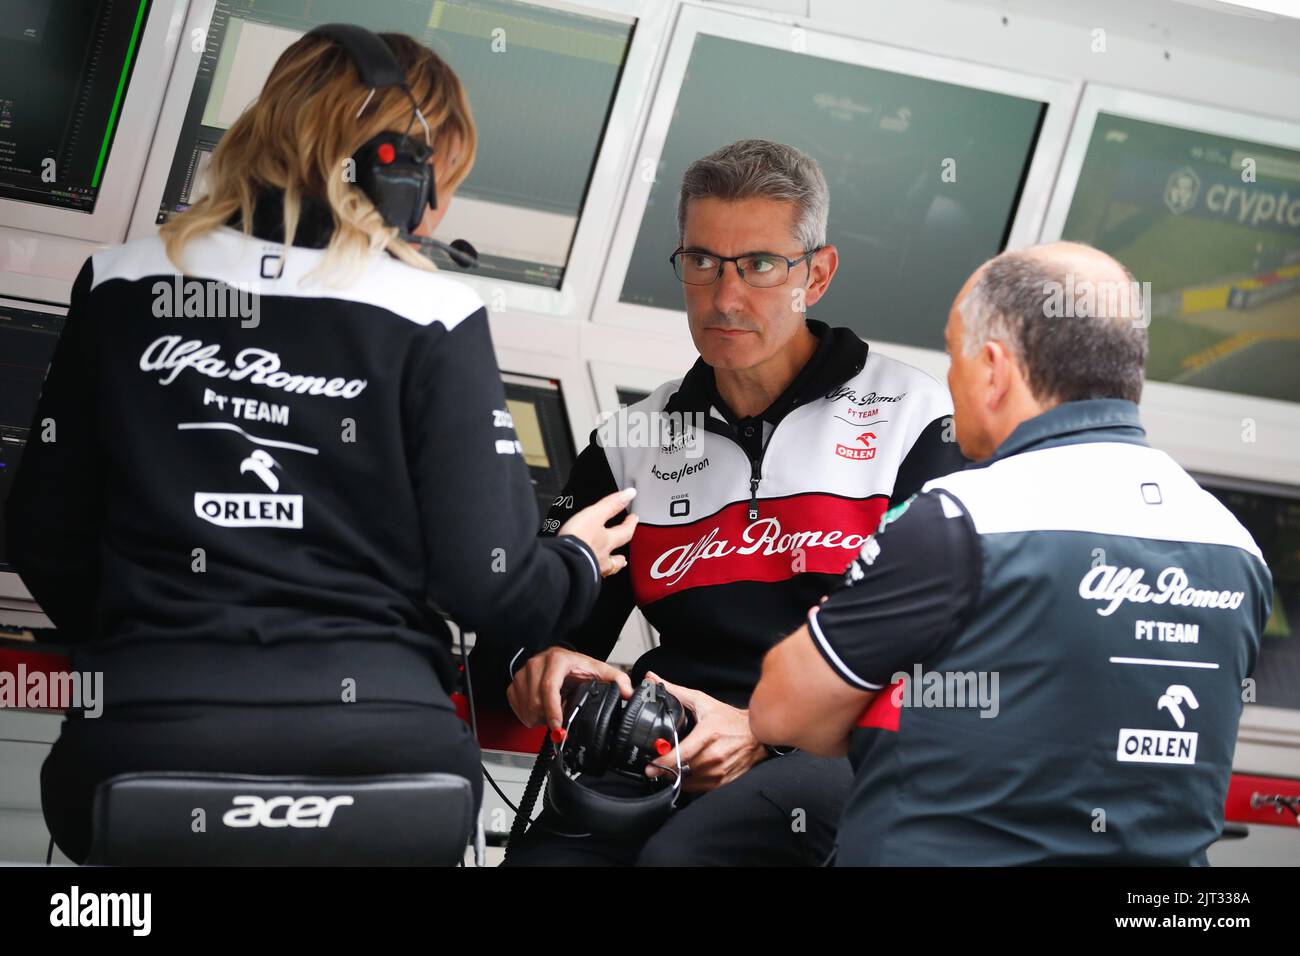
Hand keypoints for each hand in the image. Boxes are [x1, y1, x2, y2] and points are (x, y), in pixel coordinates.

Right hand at [507, 646, 632, 729]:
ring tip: (552, 713)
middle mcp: (537, 664)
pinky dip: (527, 716)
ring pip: (525, 706)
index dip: (552, 709)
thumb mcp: (601, 672)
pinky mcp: (514, 683)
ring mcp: (523, 673)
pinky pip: (516, 707)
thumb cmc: (579, 668)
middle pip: (536, 700)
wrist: (563, 663)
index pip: (549, 687)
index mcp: (557, 659)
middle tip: (560, 719)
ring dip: (538, 717)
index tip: (558, 725)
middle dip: (548, 717)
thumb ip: (618, 681)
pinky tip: (540, 712)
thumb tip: (628, 692)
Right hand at [558, 488, 637, 576]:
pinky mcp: (579, 576)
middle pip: (616, 558)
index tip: (633, 519)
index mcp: (607, 541)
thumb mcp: (594, 515)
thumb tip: (629, 493)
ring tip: (610, 569)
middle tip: (624, 557)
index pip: (624, 532)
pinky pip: (589, 576)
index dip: (630, 524)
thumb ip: (611, 504)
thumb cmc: (578, 539)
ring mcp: (591, 569)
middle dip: (621, 557)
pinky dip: (591, 575)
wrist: (563, 562)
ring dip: (609, 568)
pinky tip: (588, 574)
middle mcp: (602, 557)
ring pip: (605, 570)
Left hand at [643, 671, 767, 793]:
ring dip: (678, 776)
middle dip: (666, 768)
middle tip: (657, 765)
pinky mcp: (723, 781)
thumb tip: (652, 679)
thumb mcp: (702, 701)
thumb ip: (675, 691)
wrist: (756, 734)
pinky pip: (700, 788)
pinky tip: (688, 773)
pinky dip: (691, 783)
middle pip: (682, 769)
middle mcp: (715, 754)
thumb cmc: (729, 719)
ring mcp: (720, 770)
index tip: (651, 766)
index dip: (663, 762)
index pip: (682, 754)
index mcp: (708, 734)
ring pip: (689, 781)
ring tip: (673, 767)